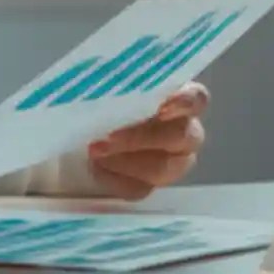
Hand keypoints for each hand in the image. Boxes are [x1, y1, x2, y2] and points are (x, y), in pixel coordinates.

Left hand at [87, 81, 208, 200]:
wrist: (76, 134)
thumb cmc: (99, 102)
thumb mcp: (105, 86)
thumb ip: (117, 86)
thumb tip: (105, 84)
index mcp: (179, 100)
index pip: (197, 99)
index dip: (186, 102)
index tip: (162, 107)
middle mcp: (184, 132)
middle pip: (183, 137)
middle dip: (142, 137)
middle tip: (108, 136)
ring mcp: (171, 163)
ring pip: (163, 168)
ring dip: (125, 160)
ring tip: (95, 151)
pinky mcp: (149, 186)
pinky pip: (139, 188)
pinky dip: (113, 178)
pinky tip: (95, 166)